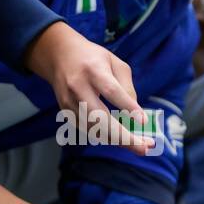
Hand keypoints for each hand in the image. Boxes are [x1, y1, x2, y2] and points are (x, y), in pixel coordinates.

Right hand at [23, 22, 154, 154]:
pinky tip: (122, 139)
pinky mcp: (66, 112)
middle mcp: (78, 87)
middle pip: (99, 117)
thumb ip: (127, 87)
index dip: (127, 107)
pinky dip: (106, 138)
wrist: (58, 55)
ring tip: (140, 146)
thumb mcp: (115, 63)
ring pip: (93, 129)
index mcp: (93, 70)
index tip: (143, 121)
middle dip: (123, 137)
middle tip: (145, 148)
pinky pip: (88, 130)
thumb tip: (136, 114)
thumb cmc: (93, 59)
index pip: (111, 91)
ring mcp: (69, 101)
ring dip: (118, 141)